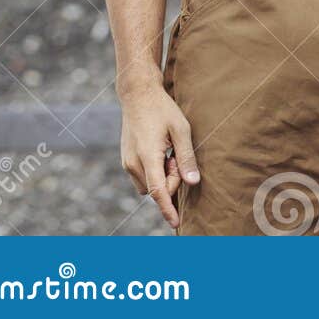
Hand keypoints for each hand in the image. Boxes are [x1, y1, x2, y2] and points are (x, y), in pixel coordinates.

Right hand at [120, 83, 199, 229]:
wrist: (138, 93)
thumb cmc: (162, 109)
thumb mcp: (181, 129)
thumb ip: (186, 157)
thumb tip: (193, 183)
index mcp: (148, 156)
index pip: (158, 192)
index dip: (168, 209)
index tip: (176, 224)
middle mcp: (133, 164)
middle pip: (157, 189)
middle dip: (171, 179)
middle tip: (176, 155)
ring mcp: (127, 163)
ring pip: (149, 185)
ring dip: (162, 176)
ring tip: (167, 151)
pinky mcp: (126, 160)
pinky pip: (143, 177)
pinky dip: (154, 172)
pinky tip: (159, 151)